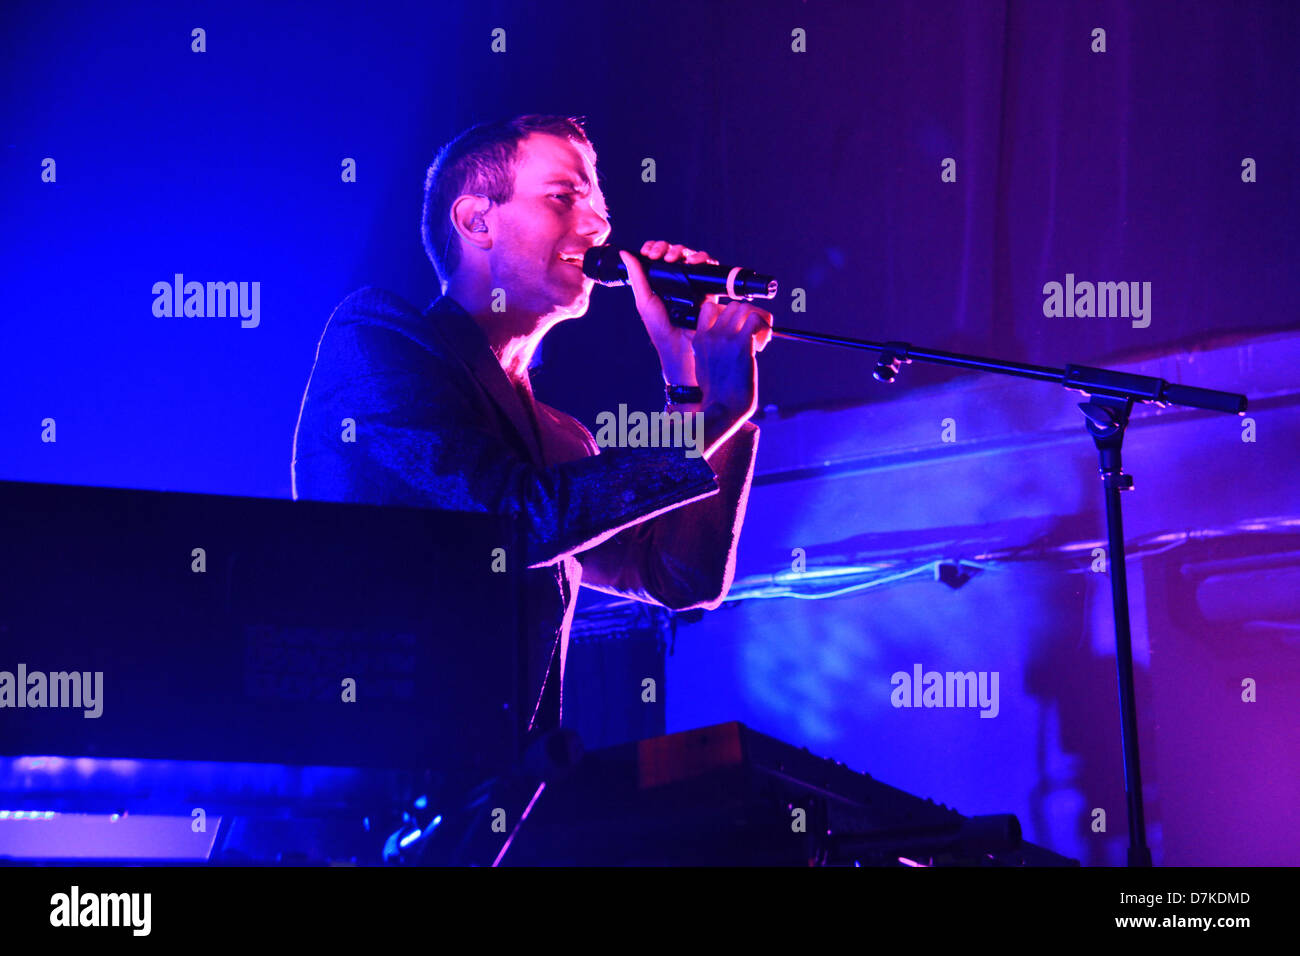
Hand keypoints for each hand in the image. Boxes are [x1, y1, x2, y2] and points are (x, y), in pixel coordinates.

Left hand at [618, 240, 717, 384]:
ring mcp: (693, 282)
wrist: (679, 344)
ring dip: (683, 252)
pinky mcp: (707, 286)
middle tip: (661, 257)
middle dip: (667, 248)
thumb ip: (636, 276)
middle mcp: (677, 278)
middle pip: (674, 251)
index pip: (658, 254)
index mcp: (660, 279)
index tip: (649, 253)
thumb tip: (624, 253)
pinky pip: (708, 266)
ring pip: (691, 255)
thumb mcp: (643, 299)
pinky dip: (702, 259)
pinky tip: (694, 262)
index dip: (654, 248)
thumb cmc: (659, 327)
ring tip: (676, 258)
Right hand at [691, 298, 774, 452]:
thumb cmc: (717, 396)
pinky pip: (757, 319)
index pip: (709, 308)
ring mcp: (725, 339)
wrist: (721, 409)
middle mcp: (711, 336)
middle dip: (746, 318)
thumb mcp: (704, 367)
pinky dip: (764, 327)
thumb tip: (729, 343)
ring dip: (757, 320)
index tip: (735, 328)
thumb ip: (712, 351)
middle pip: (732, 306)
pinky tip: (762, 344)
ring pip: (745, 308)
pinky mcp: (741, 345)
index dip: (726, 313)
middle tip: (751, 337)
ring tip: (758, 340)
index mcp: (700, 340)